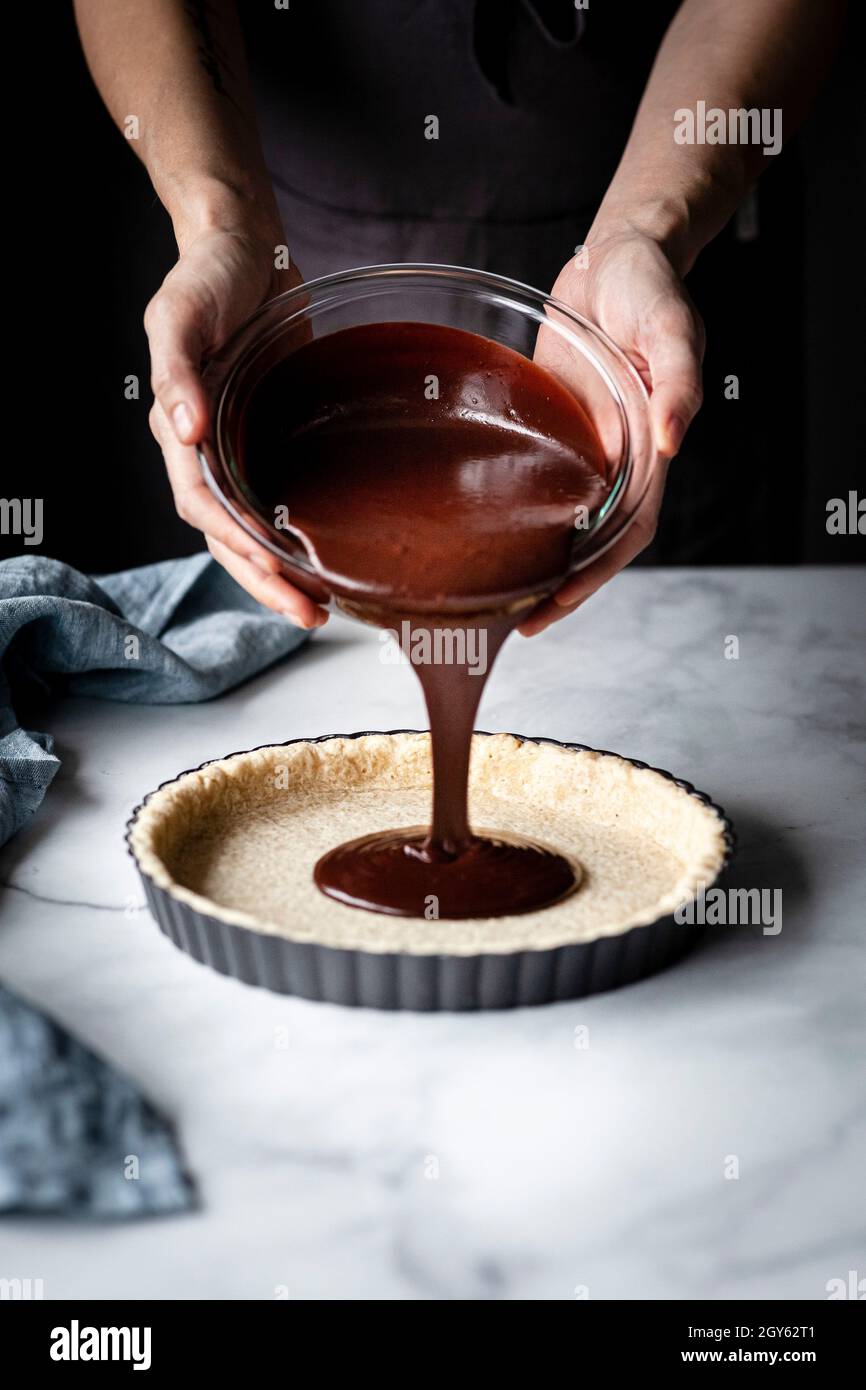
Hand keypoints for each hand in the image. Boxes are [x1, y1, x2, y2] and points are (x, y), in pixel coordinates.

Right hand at [145, 214, 327, 628]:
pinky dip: (295, 538)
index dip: (235, 540)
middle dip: (265, 580)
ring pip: (250, 532)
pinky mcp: (268, 443)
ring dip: (281, 575)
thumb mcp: (181, 312)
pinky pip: (276, 504)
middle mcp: (202, 451)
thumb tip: (182, 429)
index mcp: (175, 427)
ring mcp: (235, 451)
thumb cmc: (207, 275)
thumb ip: (177, 370)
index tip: (274, 566)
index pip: (200, 503)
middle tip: (310, 615)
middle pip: (226, 536)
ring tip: (320, 609)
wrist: (243, 249)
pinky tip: (325, 560)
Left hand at [519, 224, 704, 635]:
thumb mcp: (672, 328)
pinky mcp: (554, 427)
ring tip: (496, 597)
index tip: (555, 603)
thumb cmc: (651, 286)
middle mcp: (618, 459)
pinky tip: (485, 533)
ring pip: (563, 521)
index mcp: (650, 449)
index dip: (594, 574)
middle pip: (592, 543)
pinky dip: (517, 514)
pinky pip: (537, 482)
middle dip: (560, 588)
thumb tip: (673, 444)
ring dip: (536, 561)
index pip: (627, 532)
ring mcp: (584, 446)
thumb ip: (678, 383)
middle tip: (516, 625)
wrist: (618, 253)